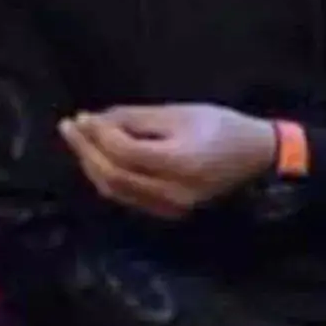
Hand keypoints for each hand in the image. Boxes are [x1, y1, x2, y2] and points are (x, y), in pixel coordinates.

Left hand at [57, 103, 277, 218]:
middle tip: (69, 126)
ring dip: (92, 166)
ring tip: (78, 140)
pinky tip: (98, 158)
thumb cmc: (221, 126)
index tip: (82, 116)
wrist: (257, 156)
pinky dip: (108, 177)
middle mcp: (173, 192)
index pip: (125, 154)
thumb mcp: (179, 113)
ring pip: (116, 191)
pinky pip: (128, 198)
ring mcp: (171, 207)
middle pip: (115, 176)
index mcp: (180, 163)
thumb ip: (135, 119)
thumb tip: (95, 120)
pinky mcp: (169, 211)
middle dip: (87, 151)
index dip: (98, 135)